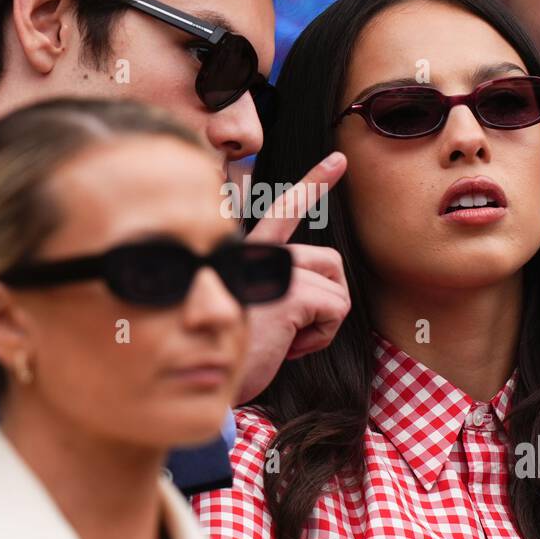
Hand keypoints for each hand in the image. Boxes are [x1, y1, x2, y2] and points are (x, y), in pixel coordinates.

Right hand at [236, 152, 349, 404]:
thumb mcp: (248, 312)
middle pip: (330, 261)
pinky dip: (320, 338)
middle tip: (292, 331)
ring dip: (320, 326)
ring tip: (283, 340)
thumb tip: (308, 294)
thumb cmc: (223, 353)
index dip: (314, 182)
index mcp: (248, 253)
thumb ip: (273, 289)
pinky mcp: (290, 292)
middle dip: (326, 300)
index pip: (284, 209)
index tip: (339, 160)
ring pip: (337, 292)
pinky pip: (336, 310)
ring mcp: (275, 268)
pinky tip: (287, 347)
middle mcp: (261, 252)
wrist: (199, 378)